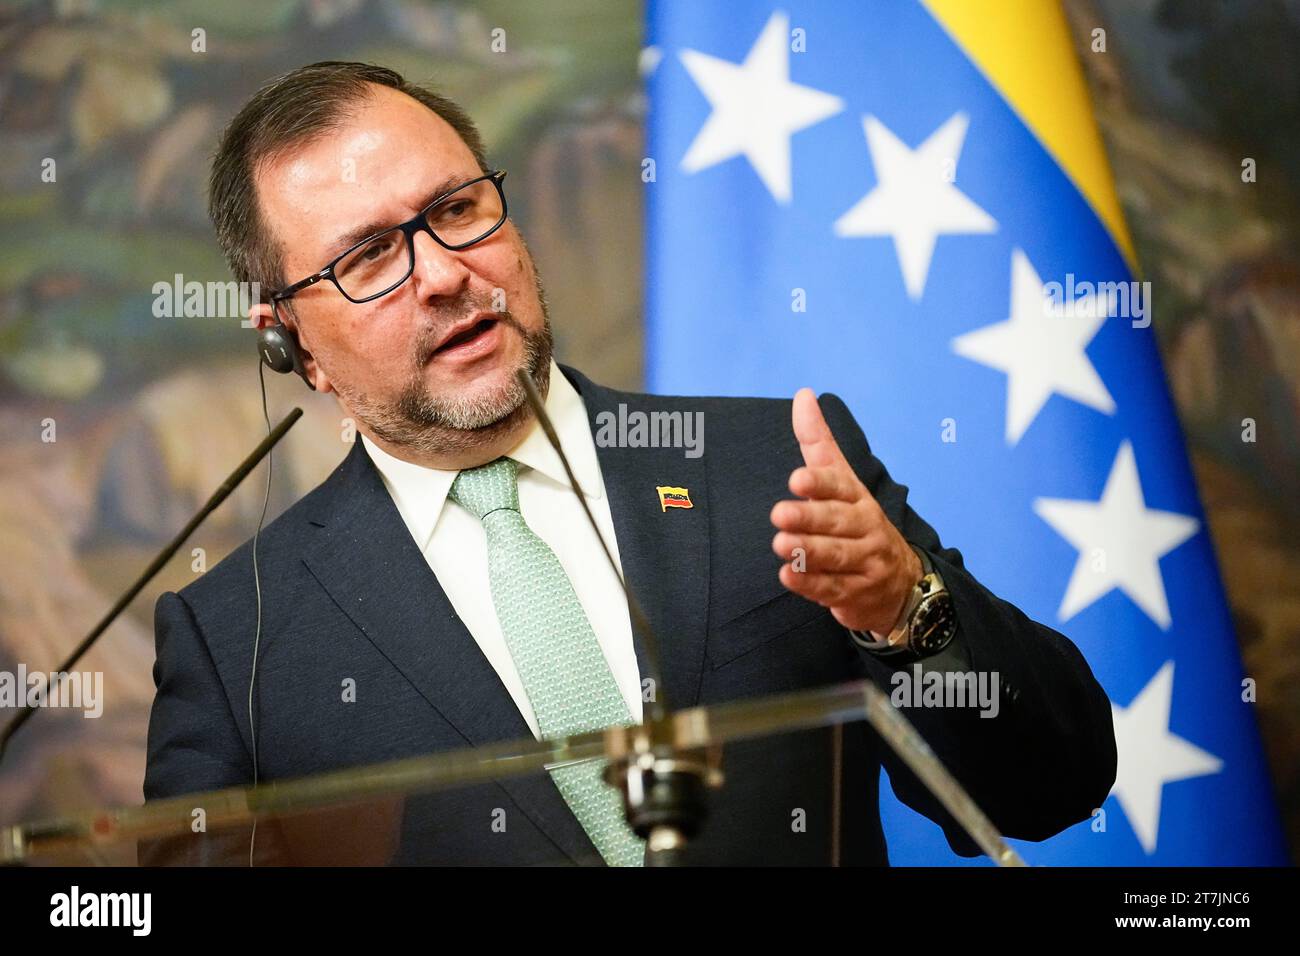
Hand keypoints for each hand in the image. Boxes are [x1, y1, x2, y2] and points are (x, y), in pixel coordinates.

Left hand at [770, 389, 922, 633]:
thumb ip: (818, 443)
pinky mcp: (856, 593)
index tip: (797, 479)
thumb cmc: (859, 523)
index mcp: (858, 497)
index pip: (840, 487)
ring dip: (808, 551)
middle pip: (837, 522)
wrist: (902, 583)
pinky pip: (832, 589)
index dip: (820, 483)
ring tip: (781, 544)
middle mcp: (865, 528)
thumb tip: (802, 395)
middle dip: (809, 518)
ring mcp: (864, 563)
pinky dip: (810, 584)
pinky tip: (789, 575)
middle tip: (779, 514)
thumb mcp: (843, 481)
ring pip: (836, 556)